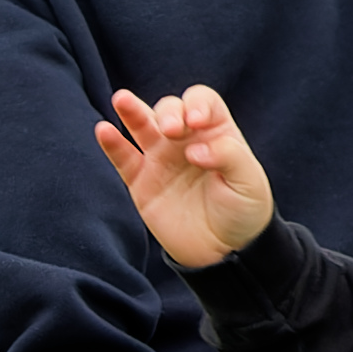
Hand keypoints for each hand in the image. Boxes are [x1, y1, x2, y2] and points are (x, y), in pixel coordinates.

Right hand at [94, 85, 278, 264]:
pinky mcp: (142, 182)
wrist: (224, 251)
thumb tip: (193, 149)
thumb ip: (228, 156)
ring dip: (132, 111)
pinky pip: (123, 158)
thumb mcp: (249, 181)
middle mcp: (185, 140)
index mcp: (215, 132)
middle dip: (169, 112)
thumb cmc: (243, 211)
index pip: (201, 101)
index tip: (197, 122)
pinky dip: (112, 143)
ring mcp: (161, 159)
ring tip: (122, 100)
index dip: (196, 104)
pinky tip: (103, 130)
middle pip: (169, 108)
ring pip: (141, 125)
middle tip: (172, 131)